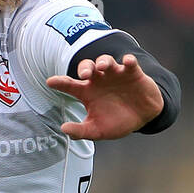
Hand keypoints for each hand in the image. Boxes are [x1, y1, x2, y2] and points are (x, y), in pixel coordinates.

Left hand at [46, 53, 163, 140]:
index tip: (50, 82)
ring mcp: (115, 75)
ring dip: (104, 61)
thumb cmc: (116, 121)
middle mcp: (99, 80)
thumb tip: (63, 128)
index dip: (60, 82)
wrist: (143, 118)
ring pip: (106, 61)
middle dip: (84, 68)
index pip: (70, 85)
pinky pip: (130, 63)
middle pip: (87, 67)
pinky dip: (128, 61)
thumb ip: (80, 131)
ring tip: (102, 67)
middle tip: (84, 75)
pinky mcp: (133, 73)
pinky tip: (127, 62)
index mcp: (87, 93)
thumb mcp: (97, 130)